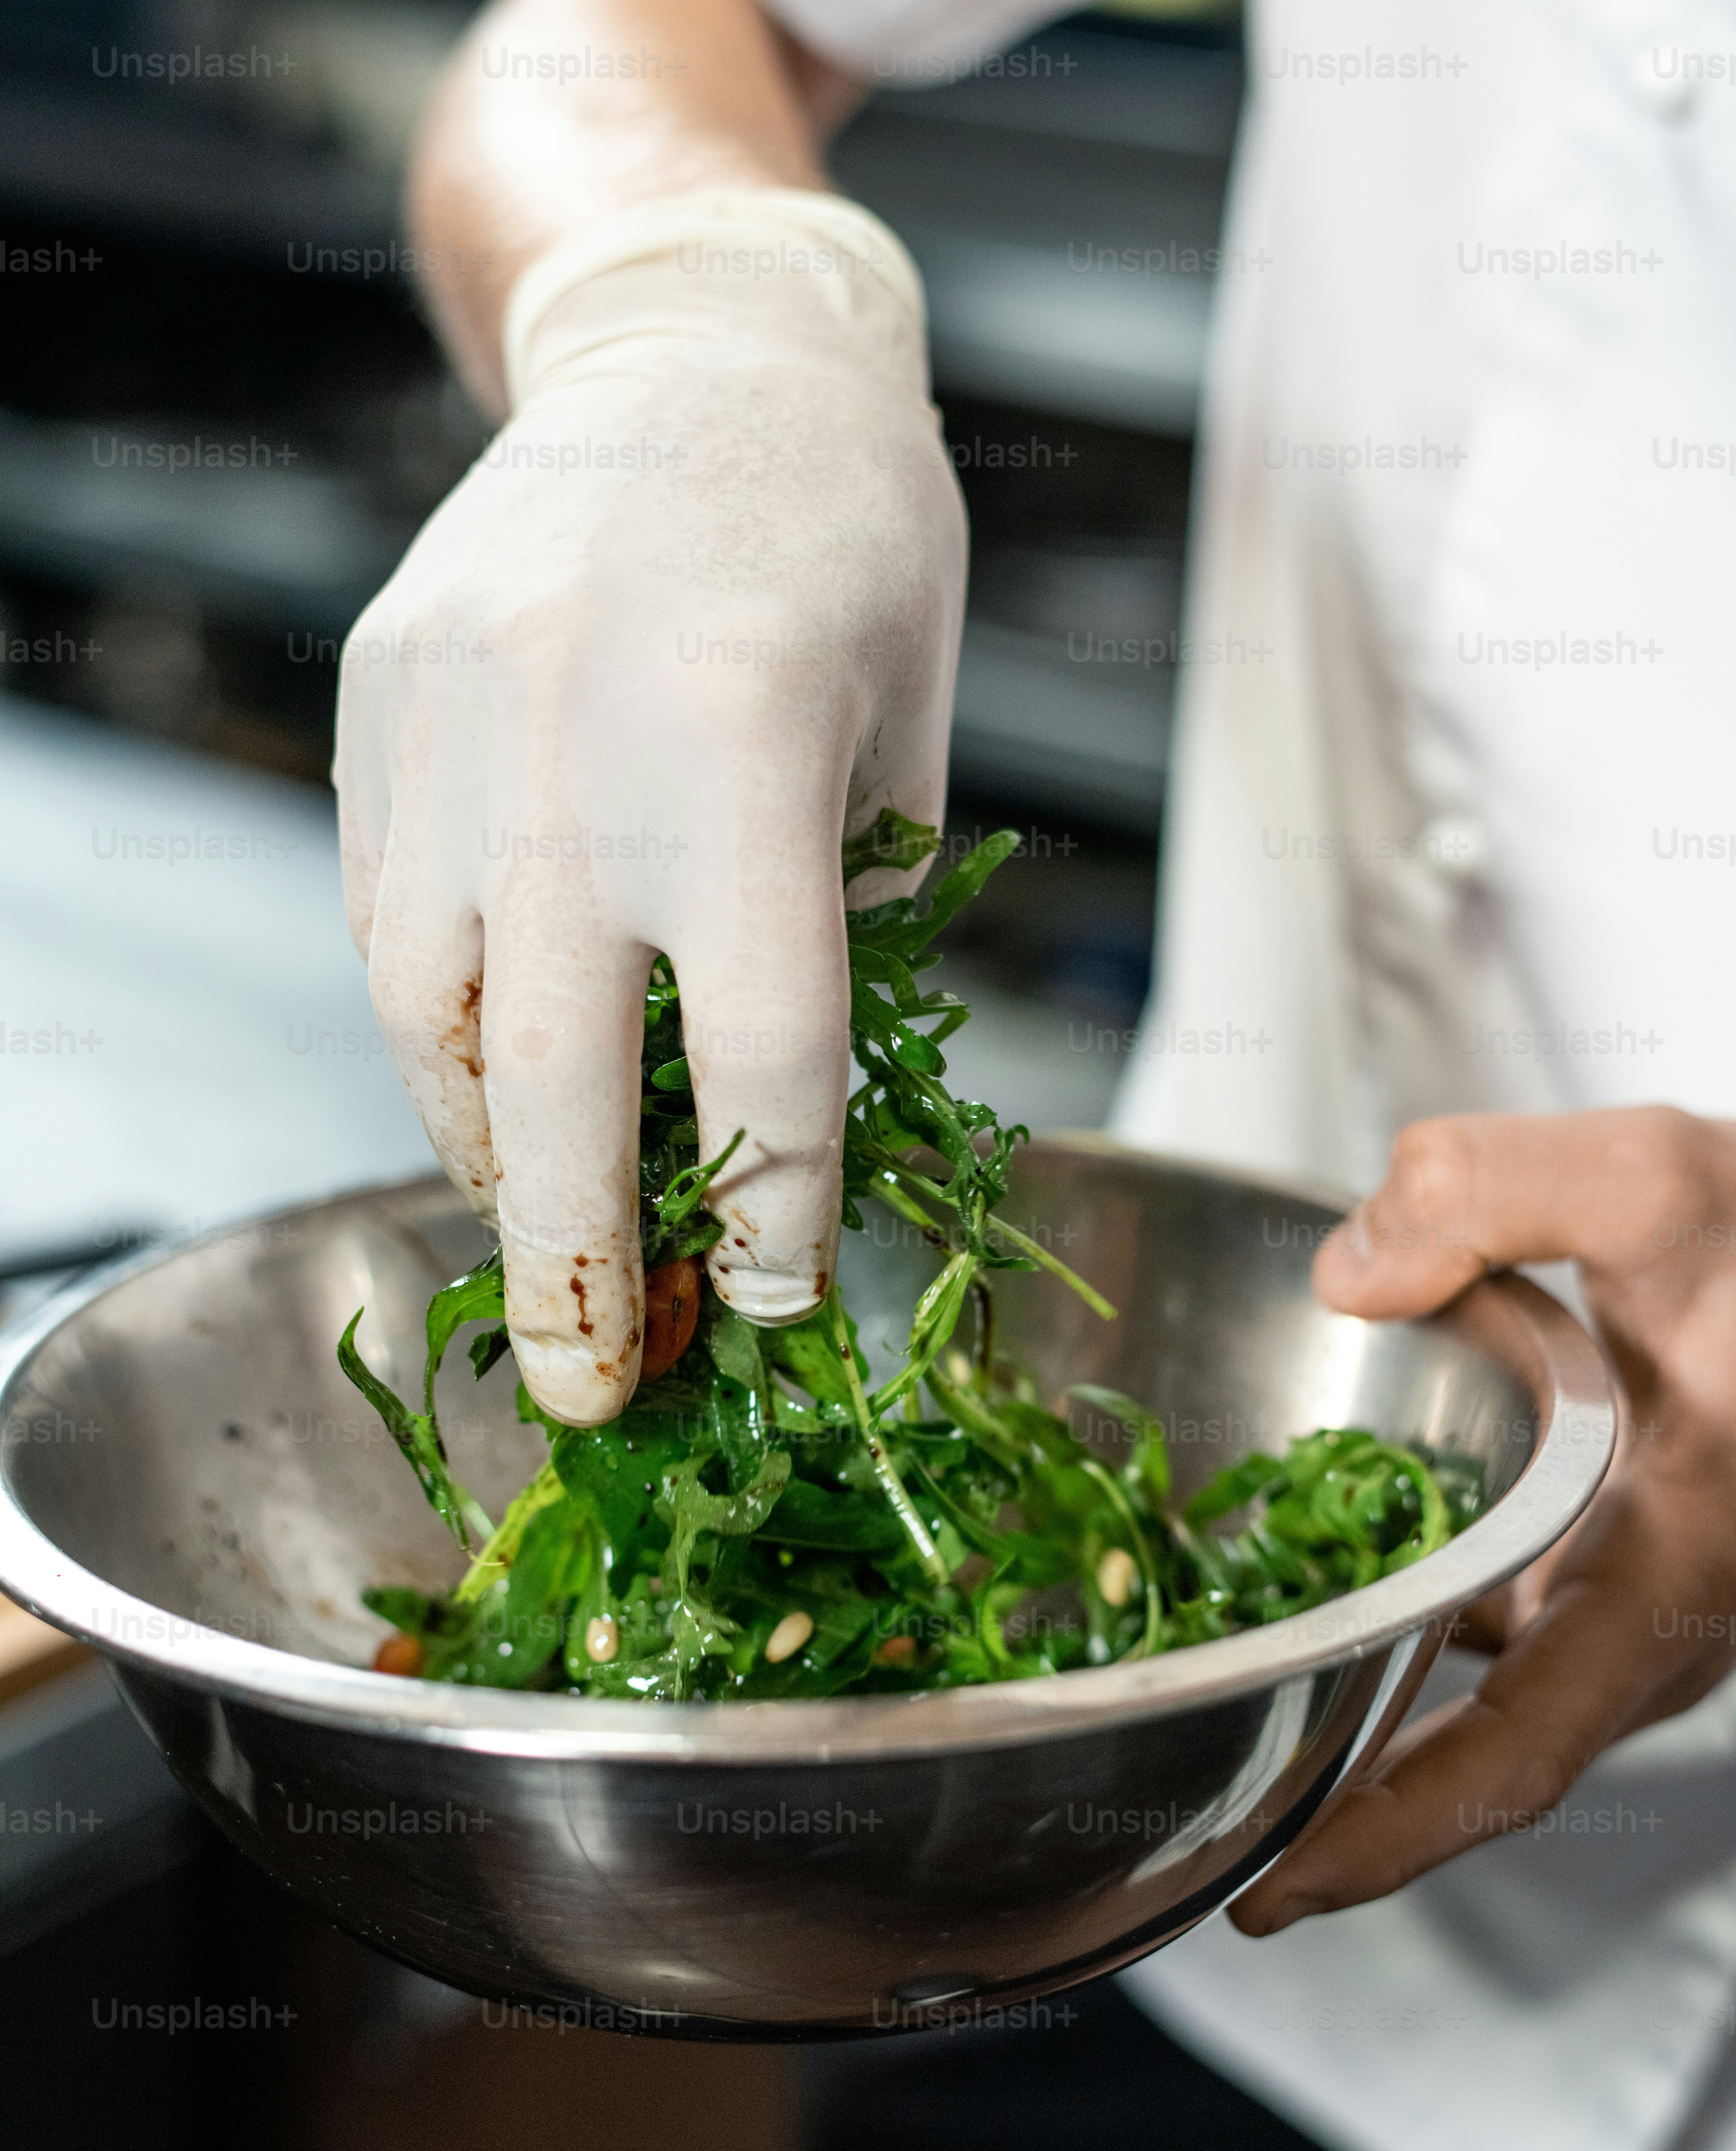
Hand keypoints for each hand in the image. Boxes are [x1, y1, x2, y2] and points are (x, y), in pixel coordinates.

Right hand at [336, 194, 963, 1424]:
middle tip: (594, 1396)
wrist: (706, 351)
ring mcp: (454, 726)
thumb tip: (784, 1139)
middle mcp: (575, 747)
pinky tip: (494, 1106)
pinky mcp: (381, 709)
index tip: (777, 1297)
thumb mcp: (908, 743)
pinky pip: (389, 929)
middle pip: (563, 1076)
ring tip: (545, 1251)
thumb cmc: (852, 549)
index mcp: (748, 747)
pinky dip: (440, 1047)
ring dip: (491, 1164)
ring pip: (435, 1020)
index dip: (771, 1206)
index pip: (758, 1051)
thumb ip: (852, 942)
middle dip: (581, 1263)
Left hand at [1232, 1107, 1735, 1934]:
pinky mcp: (1596, 1566)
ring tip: (1199, 1696)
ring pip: (1464, 1690)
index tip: (1268, 1894)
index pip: (1517, 1757)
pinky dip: (1383, 1616)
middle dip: (1331, 1797)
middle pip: (1469, 1752)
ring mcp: (1618, 1606)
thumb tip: (1347, 1271)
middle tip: (1181, 1820)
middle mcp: (1643, 1626)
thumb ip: (1499, 1194)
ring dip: (1346, 1704)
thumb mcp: (1656, 1183)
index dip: (1388, 1840)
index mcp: (1667, 1582)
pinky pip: (1475, 1622)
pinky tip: (1284, 1578)